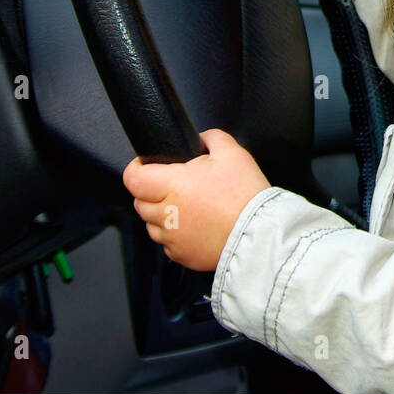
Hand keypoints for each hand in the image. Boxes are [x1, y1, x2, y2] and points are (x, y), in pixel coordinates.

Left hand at [122, 128, 272, 272]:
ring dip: (163, 215)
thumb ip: (211, 138)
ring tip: (190, 208)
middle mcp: (167, 214)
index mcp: (173, 185)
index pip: (133, 178)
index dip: (136, 168)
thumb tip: (201, 138)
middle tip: (177, 186)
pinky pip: (168, 243)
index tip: (144, 166)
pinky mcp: (181, 256)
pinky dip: (176, 235)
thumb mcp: (233, 153)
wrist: (260, 233)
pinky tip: (198, 226)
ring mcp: (172, 238)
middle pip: (140, 202)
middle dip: (151, 191)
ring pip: (152, 225)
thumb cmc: (246, 196)